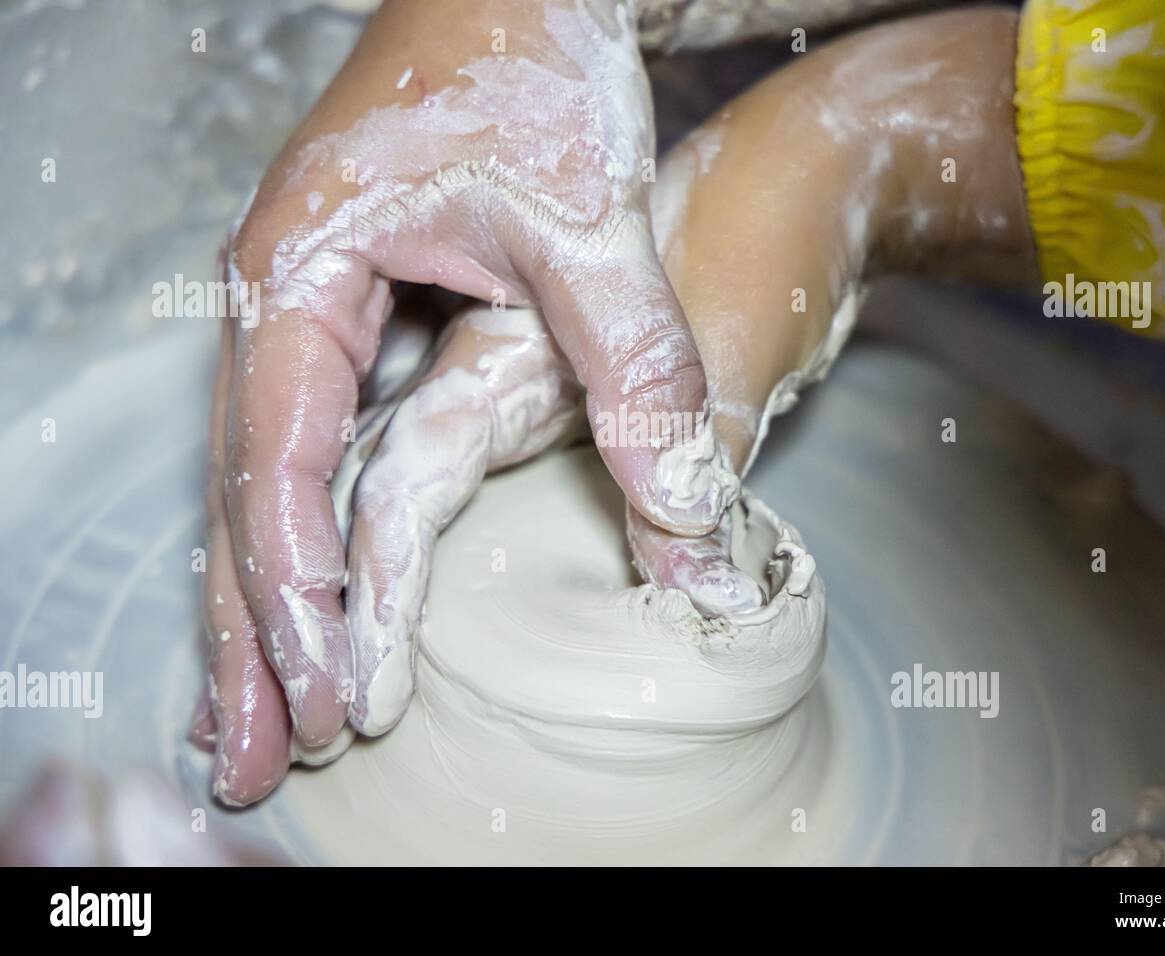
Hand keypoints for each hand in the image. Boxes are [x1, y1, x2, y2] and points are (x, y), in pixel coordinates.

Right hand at [201, 0, 731, 805]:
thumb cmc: (535, 71)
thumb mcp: (590, 223)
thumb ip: (633, 365)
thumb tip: (689, 520)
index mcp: (299, 273)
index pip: (275, 461)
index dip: (296, 587)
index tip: (329, 686)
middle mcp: (275, 303)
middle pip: (240, 496)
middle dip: (249, 632)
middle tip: (247, 758)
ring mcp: (301, 314)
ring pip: (260, 488)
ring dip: (258, 607)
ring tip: (254, 721)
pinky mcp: (343, 321)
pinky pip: (303, 454)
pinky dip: (298, 547)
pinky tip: (303, 613)